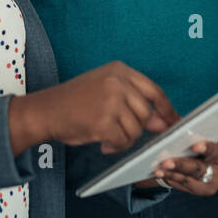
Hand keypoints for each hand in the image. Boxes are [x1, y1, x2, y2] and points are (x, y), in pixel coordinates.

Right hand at [11, 61, 177, 154]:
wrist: (44, 111)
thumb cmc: (74, 103)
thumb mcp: (106, 93)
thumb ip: (134, 104)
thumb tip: (162, 123)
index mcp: (119, 70)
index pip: (154, 91)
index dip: (166, 110)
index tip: (173, 123)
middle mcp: (117, 81)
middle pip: (146, 113)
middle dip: (137, 129)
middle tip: (118, 133)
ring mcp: (110, 100)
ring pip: (136, 130)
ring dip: (124, 139)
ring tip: (106, 137)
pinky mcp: (103, 121)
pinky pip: (122, 141)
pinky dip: (114, 147)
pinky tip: (101, 143)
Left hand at [148, 121, 217, 196]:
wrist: (191, 166)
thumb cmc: (199, 142)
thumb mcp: (203, 131)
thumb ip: (200, 125)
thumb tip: (181, 122)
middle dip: (207, 149)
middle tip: (195, 145)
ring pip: (200, 171)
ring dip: (181, 166)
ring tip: (166, 162)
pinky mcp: (206, 189)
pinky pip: (187, 183)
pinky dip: (172, 176)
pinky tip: (161, 171)